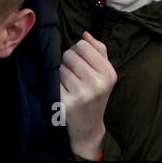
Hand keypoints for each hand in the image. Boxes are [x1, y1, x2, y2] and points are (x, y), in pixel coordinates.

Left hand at [60, 32, 116, 159]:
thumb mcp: (104, 74)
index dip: (78, 52)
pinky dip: (55, 85)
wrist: (88, 128)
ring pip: (60, 67)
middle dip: (69, 62)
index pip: (83, 45)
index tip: (82, 64)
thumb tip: (85, 34)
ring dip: (61, 74)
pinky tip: (63, 93)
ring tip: (69, 86)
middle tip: (74, 77)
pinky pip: (53, 80)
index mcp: (108, 73)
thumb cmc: (96, 96)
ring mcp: (81, 94)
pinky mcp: (66, 103)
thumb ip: (98, 51)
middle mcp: (97, 83)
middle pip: (69, 54)